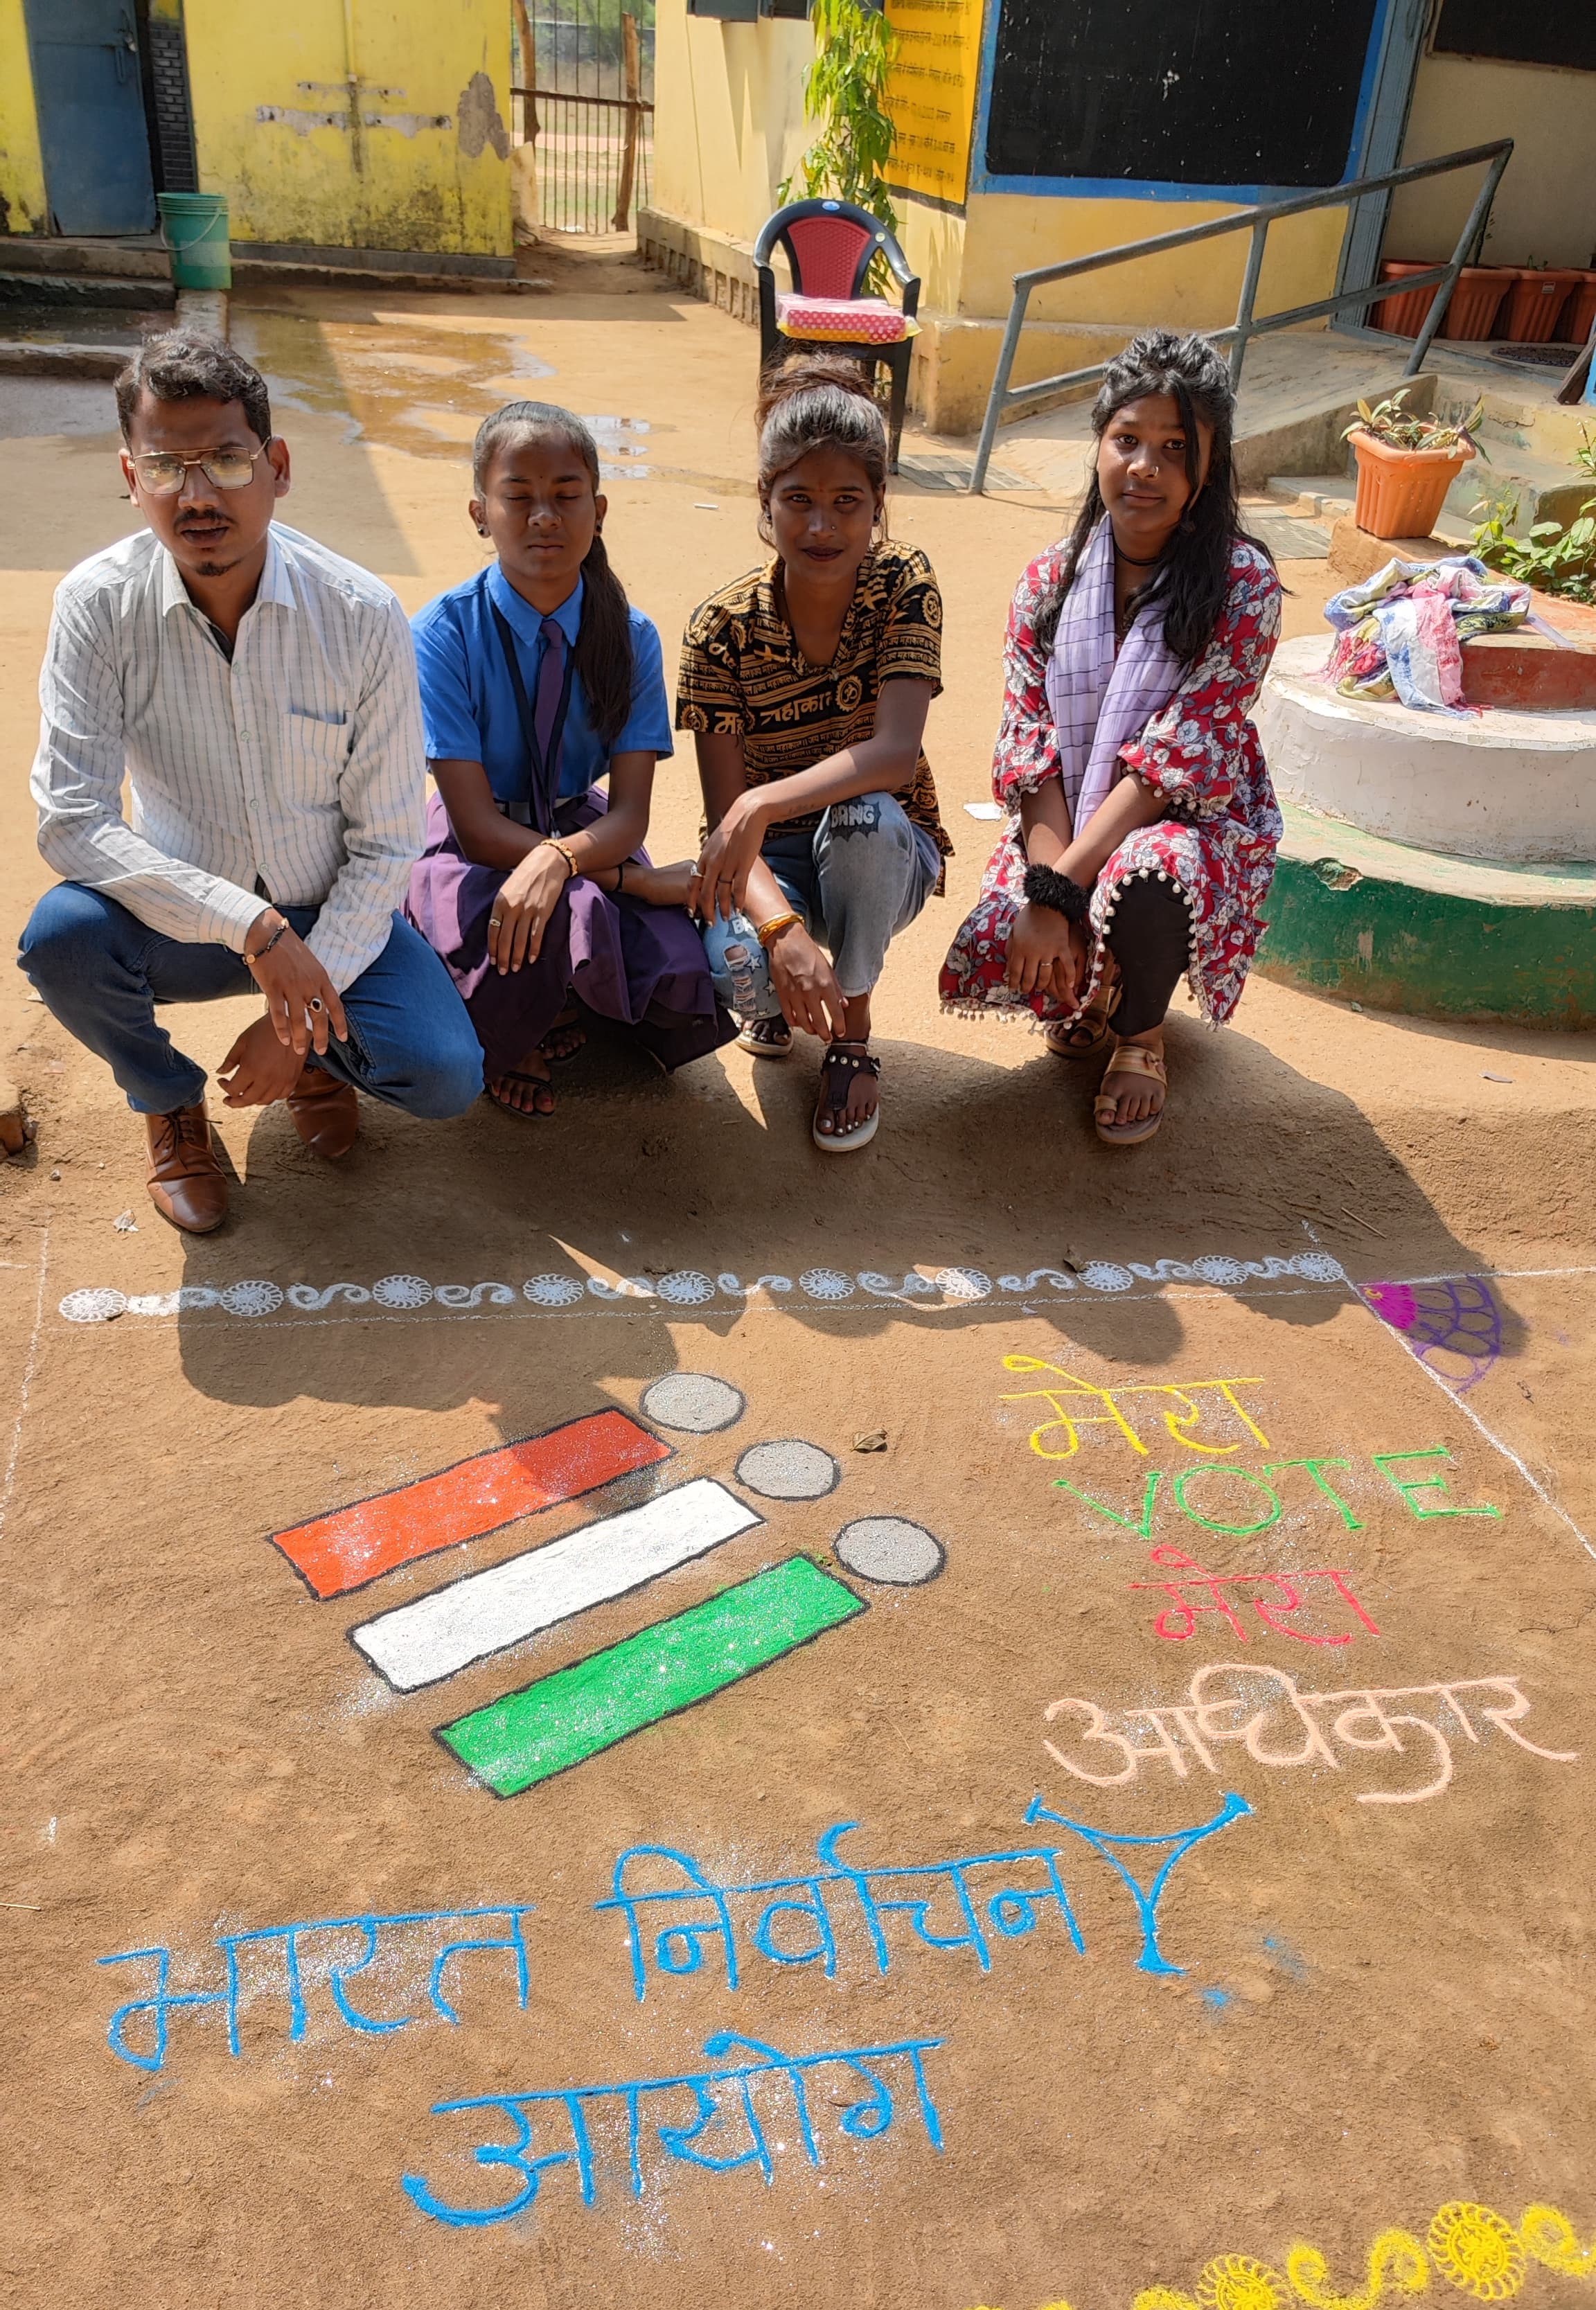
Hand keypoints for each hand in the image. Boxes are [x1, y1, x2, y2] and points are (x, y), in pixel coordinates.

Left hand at [217, 1013, 307, 1107]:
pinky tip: (264, 1090)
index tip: (222, 1081)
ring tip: (246, 1094)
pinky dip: (270, 1096)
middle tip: (229, 1099)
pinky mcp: (292, 1080)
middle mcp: (266, 1079)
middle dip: (234, 1101)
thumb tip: (221, 1072)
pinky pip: (279, 1096)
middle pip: (246, 1100)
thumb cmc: (266, 1029)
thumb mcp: (243, 1041)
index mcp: (251, 1068)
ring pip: (263, 1101)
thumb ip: (230, 1059)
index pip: (233, 1090)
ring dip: (252, 1100)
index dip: (224, 1087)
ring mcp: (281, 1081)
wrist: (292, 1023)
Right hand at [246, 913, 347, 1056]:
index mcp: (321, 977)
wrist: (266, 933)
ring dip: (300, 1038)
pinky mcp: (273, 987)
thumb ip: (315, 981)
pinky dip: (281, 1029)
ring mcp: (292, 986)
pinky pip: (279, 1014)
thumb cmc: (287, 948)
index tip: (344, 1038)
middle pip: (320, 1017)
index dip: (341, 1023)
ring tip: (298, 1050)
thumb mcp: (309, 963)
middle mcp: (310, 984)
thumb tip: (317, 998)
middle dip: (322, 1037)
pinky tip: (283, 1040)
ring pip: (300, 1019)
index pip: (336, 1005)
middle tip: (321, 1051)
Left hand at [490, 842, 571, 972]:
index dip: (492, 948)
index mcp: (500, 902)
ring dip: (517, 957)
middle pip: (505, 939)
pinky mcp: (543, 912)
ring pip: (520, 940)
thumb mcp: (507, 888)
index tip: (492, 961)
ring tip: (515, 969)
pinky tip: (532, 959)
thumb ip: (502, 907)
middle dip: (503, 958)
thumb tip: (498, 927)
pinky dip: (534, 949)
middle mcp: (512, 908)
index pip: (492, 931)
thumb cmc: (525, 875)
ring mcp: (528, 911)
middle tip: (502, 972)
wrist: (547, 862)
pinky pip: (536, 935)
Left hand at [689, 792, 767, 920]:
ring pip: (722, 892)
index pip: (694, 883)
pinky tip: (738, 910)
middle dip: (706, 910)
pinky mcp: (742, 864)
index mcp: (705, 857)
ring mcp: (728, 864)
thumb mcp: (715, 841)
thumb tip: (709, 867)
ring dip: (722, 908)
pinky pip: (738, 887)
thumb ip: (711, 856)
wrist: (747, 814)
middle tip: (709, 923)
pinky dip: (738, 900)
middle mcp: (713, 863)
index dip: (692, 900)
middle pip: (706, 892)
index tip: (691, 912)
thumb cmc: (732, 826)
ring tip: (724, 919)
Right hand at [765, 921, 846, 1041]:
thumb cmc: (808, 951)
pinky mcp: (782, 995)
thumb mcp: (827, 967)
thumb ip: (836, 988)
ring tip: (814, 1031)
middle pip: (819, 1022)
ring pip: (803, 1023)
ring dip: (810, 1030)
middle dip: (825, 1034)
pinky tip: (799, 1023)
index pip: (835, 1012)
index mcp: (825, 984)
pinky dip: (795, 1023)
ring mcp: (795, 995)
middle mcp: (810, 992)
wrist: (786, 941)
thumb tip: (842, 1004)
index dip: (839, 1026)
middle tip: (827, 1039)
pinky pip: (789, 1016)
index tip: (840, 1032)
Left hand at [1005, 901, 1085, 1002]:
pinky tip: (1070, 985)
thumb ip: (1011, 947)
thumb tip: (1007, 963)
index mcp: (1019, 948)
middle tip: (1026, 990)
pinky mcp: (1062, 947)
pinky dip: (1069, 976)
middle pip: (1029, 977)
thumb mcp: (1014, 930)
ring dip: (1042, 985)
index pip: (1015, 972)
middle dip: (1026, 986)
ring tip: (1040, 988)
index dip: (1014, 983)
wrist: (1048, 904)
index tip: (1014, 989)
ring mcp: (1048, 951)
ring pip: (1045, 975)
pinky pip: (1066, 965)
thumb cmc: (1029, 916)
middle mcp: (1032, 952)